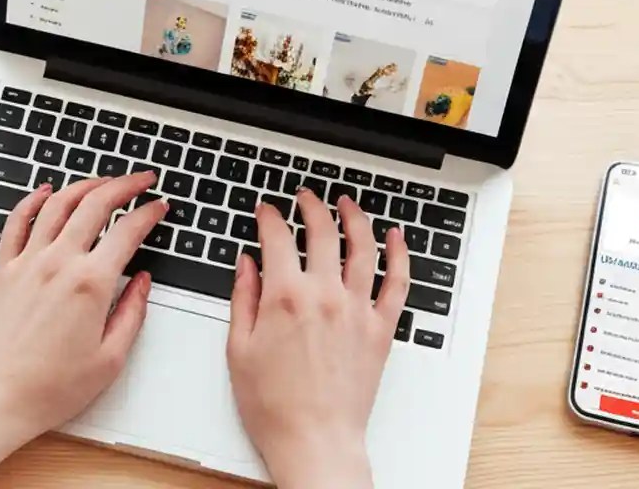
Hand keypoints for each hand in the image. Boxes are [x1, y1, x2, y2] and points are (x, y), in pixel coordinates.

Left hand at [0, 174, 165, 488]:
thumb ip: (132, 313)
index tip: (160, 206)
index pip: (128, 231)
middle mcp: (58, 264)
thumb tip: (143, 282)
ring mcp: (27, 263)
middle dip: (124, 184)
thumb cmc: (50, 387)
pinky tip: (45, 192)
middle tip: (141, 179)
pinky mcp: (3, 271)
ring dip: (84, 185)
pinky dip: (33, 200)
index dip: (150, 213)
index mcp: (90, 284)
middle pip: (95, 204)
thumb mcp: (110, 358)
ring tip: (103, 180)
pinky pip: (17, 222)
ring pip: (57, 204)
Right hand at [227, 188, 409, 488]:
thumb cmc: (274, 405)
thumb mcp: (238, 349)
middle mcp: (324, 296)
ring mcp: (357, 310)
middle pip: (322, 232)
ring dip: (354, 217)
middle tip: (305, 197)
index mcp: (285, 298)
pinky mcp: (381, 329)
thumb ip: (243, 298)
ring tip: (347, 203)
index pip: (277, 238)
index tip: (266, 210)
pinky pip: (397, 282)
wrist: (314, 440)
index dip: (269, 217)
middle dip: (311, 206)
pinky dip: (400, 255)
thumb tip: (247, 264)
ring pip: (363, 247)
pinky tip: (397, 237)